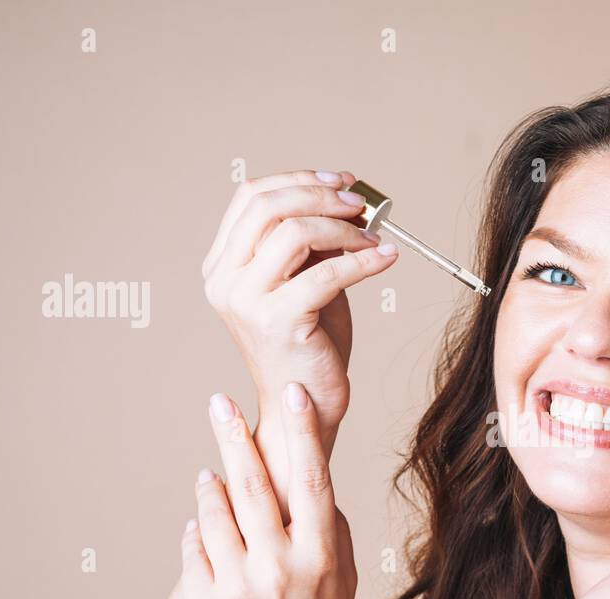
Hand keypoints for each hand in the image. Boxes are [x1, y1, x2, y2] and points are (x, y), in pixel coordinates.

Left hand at [179, 384, 357, 598]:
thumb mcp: (343, 586)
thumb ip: (330, 532)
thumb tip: (310, 484)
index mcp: (321, 558)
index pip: (310, 480)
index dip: (302, 432)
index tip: (292, 392)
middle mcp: (279, 568)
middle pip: (251, 483)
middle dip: (234, 434)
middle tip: (219, 402)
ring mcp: (236, 586)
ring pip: (212, 511)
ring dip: (211, 485)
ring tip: (211, 474)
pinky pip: (193, 547)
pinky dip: (197, 531)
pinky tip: (205, 530)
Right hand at [201, 169, 398, 512]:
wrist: (304, 407)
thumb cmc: (309, 344)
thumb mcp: (306, 280)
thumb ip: (311, 242)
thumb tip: (343, 200)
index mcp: (222, 264)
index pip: (251, 197)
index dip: (298, 180)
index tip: (341, 181)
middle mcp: (224, 280)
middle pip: (269, 206)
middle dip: (322, 196)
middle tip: (362, 204)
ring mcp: (246, 300)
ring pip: (294, 232)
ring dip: (344, 228)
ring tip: (375, 238)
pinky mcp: (277, 321)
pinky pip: (326, 272)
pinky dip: (363, 260)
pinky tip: (387, 259)